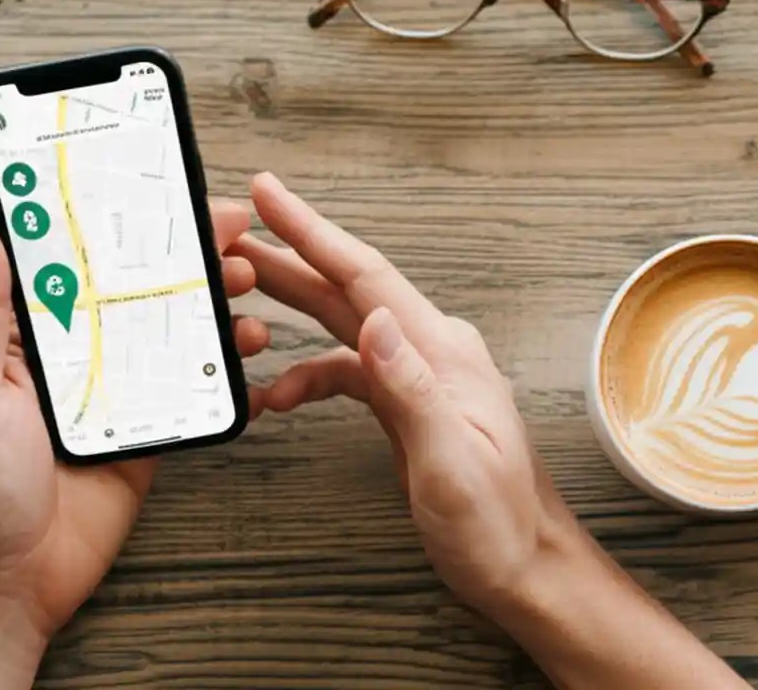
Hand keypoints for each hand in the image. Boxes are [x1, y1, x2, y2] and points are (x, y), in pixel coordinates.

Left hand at [0, 199, 268, 688]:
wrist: (9, 578)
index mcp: (29, 329)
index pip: (82, 255)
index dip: (127, 217)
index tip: (175, 191)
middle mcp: (78, 350)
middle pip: (142, 286)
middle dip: (193, 256)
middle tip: (236, 237)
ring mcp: (118, 389)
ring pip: (177, 330)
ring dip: (218, 306)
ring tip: (250, 294)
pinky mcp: (150, 428)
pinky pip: (194, 387)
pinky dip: (227, 369)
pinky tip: (251, 355)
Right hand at [233, 173, 581, 610]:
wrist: (524, 564)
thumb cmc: (496, 523)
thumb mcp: (451, 462)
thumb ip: (413, 391)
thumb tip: (375, 322)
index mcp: (444, 354)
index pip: (368, 278)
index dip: (313, 231)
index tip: (271, 193)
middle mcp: (433, 352)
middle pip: (348, 289)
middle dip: (289, 256)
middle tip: (233, 232)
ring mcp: (420, 376)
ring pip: (342, 325)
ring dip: (290, 313)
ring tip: (237, 302)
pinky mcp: (409, 404)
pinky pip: (348, 371)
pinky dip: (307, 375)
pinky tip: (276, 395)